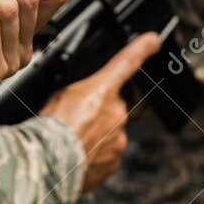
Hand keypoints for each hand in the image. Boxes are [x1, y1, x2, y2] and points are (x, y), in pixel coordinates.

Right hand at [41, 32, 160, 192]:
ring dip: (94, 136)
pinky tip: (77, 156)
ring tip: (72, 141)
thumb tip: (80, 100)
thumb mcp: (58, 94)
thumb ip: (79, 93)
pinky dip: (93, 155)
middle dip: (97, 114)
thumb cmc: (50, 127)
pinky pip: (106, 155)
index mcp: (104, 89)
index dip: (142, 48)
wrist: (48, 161)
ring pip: (109, 133)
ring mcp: (118, 140)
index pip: (127, 62)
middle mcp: (117, 113)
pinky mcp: (113, 162)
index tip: (154, 41)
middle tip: (75, 121)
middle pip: (112, 108)